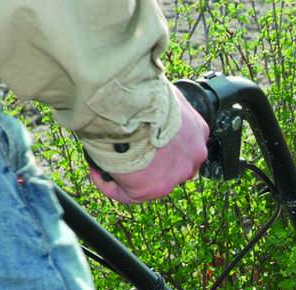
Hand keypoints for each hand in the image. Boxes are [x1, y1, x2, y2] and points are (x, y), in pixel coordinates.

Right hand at [89, 87, 208, 203]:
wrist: (127, 102)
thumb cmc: (138, 89)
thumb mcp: (158, 92)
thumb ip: (157, 104)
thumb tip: (141, 102)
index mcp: (197, 130)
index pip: (183, 146)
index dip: (160, 145)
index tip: (141, 138)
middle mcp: (193, 156)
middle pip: (172, 166)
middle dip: (150, 162)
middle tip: (124, 150)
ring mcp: (174, 175)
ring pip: (151, 183)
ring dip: (129, 174)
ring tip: (106, 159)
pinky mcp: (149, 189)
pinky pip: (127, 194)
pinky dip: (110, 185)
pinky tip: (97, 172)